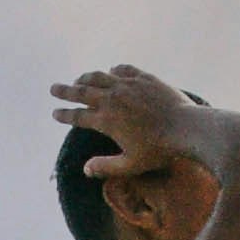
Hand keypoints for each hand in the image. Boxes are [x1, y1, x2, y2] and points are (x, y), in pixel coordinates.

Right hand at [52, 64, 203, 183]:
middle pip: (83, 92)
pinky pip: (123, 69)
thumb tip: (85, 169)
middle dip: (66, 91)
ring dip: (87, 77)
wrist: (185, 128)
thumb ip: (105, 167)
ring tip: (79, 79)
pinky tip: (111, 71)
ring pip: (101, 76)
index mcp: (106, 121)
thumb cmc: (158, 150)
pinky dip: (113, 71)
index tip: (54, 113)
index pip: (78, 116)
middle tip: (54, 88)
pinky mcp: (144, 78)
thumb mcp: (130, 165)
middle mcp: (113, 99)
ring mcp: (129, 85)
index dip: (64, 115)